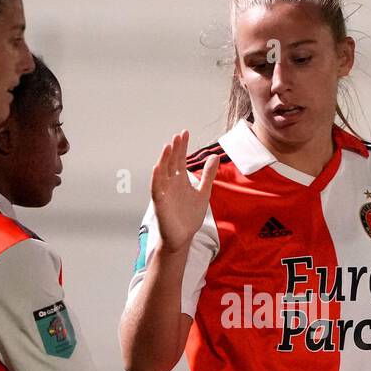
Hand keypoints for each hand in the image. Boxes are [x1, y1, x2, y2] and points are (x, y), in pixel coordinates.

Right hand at [151, 130, 217, 253]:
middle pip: (171, 163)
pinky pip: (156, 189)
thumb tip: (215, 156)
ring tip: (168, 146)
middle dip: (175, 149)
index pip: (180, 159)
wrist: (183, 237)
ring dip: (164, 160)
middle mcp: (170, 183)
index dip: (183, 146)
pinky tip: (157, 168)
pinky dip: (156, 179)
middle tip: (178, 136)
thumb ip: (208, 174)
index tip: (185, 132)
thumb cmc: (189, 216)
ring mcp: (164, 192)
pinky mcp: (159, 204)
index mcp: (180, 179)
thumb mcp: (203, 192)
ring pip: (162, 173)